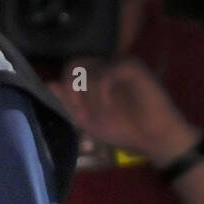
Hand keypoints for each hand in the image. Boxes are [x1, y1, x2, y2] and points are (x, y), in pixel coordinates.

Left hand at [48, 57, 199, 164]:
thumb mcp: (87, 120)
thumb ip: (68, 103)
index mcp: (96, 76)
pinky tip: (108, 107)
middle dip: (72, 91)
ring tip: (101, 114)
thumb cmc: (124, 130)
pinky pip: (106, 71)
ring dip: (88, 96)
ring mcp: (120, 64)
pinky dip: (101, 91)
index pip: (69, 70)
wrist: (155, 140)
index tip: (76, 114)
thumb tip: (49, 84)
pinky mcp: (133, 68)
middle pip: (73, 64)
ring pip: (87, 68)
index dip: (66, 91)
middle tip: (82, 113)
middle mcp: (106, 66)